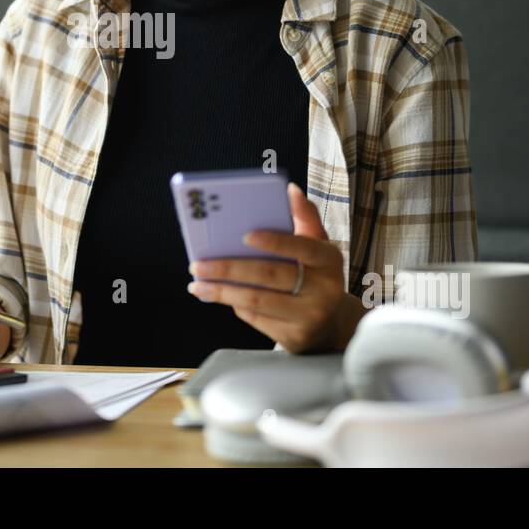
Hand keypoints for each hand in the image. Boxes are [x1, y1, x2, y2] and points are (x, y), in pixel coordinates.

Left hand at [187, 181, 349, 353]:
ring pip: (257, 301)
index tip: (244, 235)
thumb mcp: (317, 245)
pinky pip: (256, 319)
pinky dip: (234, 305)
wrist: (331, 323)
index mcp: (329, 260)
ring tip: (197, 284)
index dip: (275, 241)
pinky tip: (218, 296)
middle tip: (198, 264)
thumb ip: (304, 217)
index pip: (303, 247)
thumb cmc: (315, 274)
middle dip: (228, 269)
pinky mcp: (295, 338)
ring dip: (222, 292)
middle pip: (270, 276)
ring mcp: (310, 317)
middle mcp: (325, 290)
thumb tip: (289, 190)